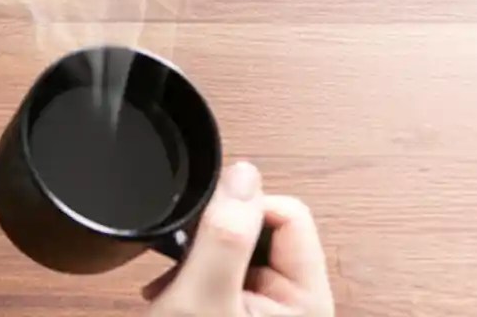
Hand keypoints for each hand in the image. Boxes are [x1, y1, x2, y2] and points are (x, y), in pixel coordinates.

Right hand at [143, 163, 334, 315]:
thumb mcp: (201, 297)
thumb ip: (224, 236)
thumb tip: (243, 173)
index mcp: (305, 300)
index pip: (290, 215)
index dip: (242, 209)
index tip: (205, 228)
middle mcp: (293, 300)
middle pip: (263, 226)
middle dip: (217, 233)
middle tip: (186, 260)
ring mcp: (266, 305)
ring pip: (238, 244)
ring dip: (201, 253)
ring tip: (174, 280)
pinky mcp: (239, 307)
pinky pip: (222, 266)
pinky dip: (193, 271)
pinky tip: (171, 290)